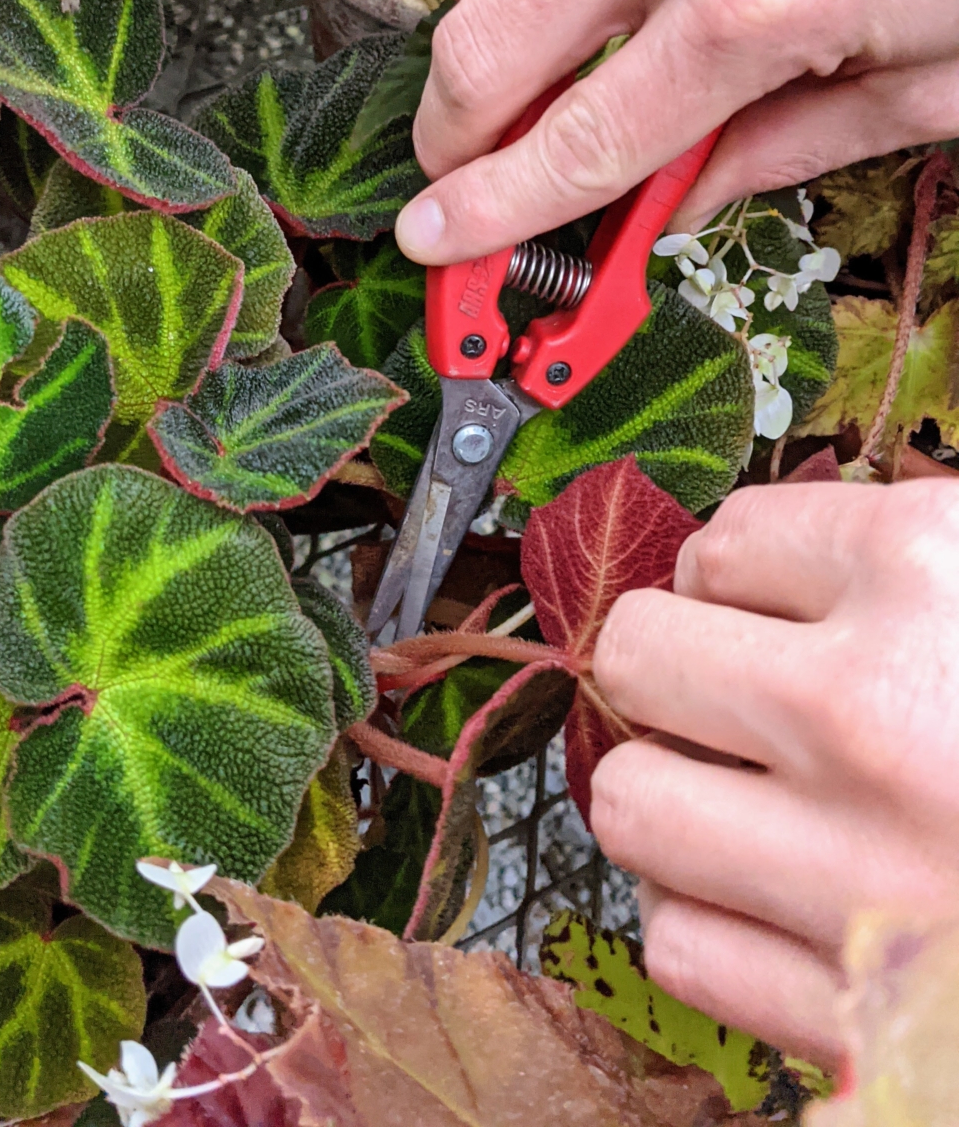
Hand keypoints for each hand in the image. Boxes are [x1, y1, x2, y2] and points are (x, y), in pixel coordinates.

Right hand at [395, 0, 958, 265]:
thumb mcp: (933, 69)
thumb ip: (784, 151)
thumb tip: (663, 211)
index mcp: (762, 3)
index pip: (575, 145)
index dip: (487, 213)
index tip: (433, 236)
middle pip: (477, 50)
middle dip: (450, 131)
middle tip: (465, 156)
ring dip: (480, 14)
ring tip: (546, 31)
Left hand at [588, 479, 958, 1068]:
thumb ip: (916, 565)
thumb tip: (757, 566)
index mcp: (932, 573)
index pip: (726, 539)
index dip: (743, 574)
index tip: (771, 605)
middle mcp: (870, 714)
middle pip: (638, 656)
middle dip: (676, 667)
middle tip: (726, 693)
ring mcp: (855, 875)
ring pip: (631, 804)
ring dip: (673, 795)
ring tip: (741, 799)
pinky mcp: (861, 1021)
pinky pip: (684, 948)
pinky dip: (716, 924)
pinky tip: (777, 907)